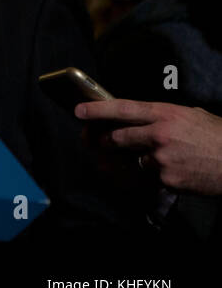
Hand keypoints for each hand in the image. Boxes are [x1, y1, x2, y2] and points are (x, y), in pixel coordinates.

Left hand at [77, 99, 221, 196]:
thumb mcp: (191, 114)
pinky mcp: (166, 178)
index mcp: (165, 113)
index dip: (97, 110)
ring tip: (153, 158)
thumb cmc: (218, 136)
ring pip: (134, 160)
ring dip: (137, 161)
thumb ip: (164, 116)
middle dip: (107, 141)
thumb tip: (142, 120)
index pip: (122, 109)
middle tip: (101, 141)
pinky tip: (173, 170)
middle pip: (118, 137)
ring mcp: (162, 158)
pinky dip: (156, 175)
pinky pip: (150, 177)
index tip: (78, 110)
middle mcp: (159, 134)